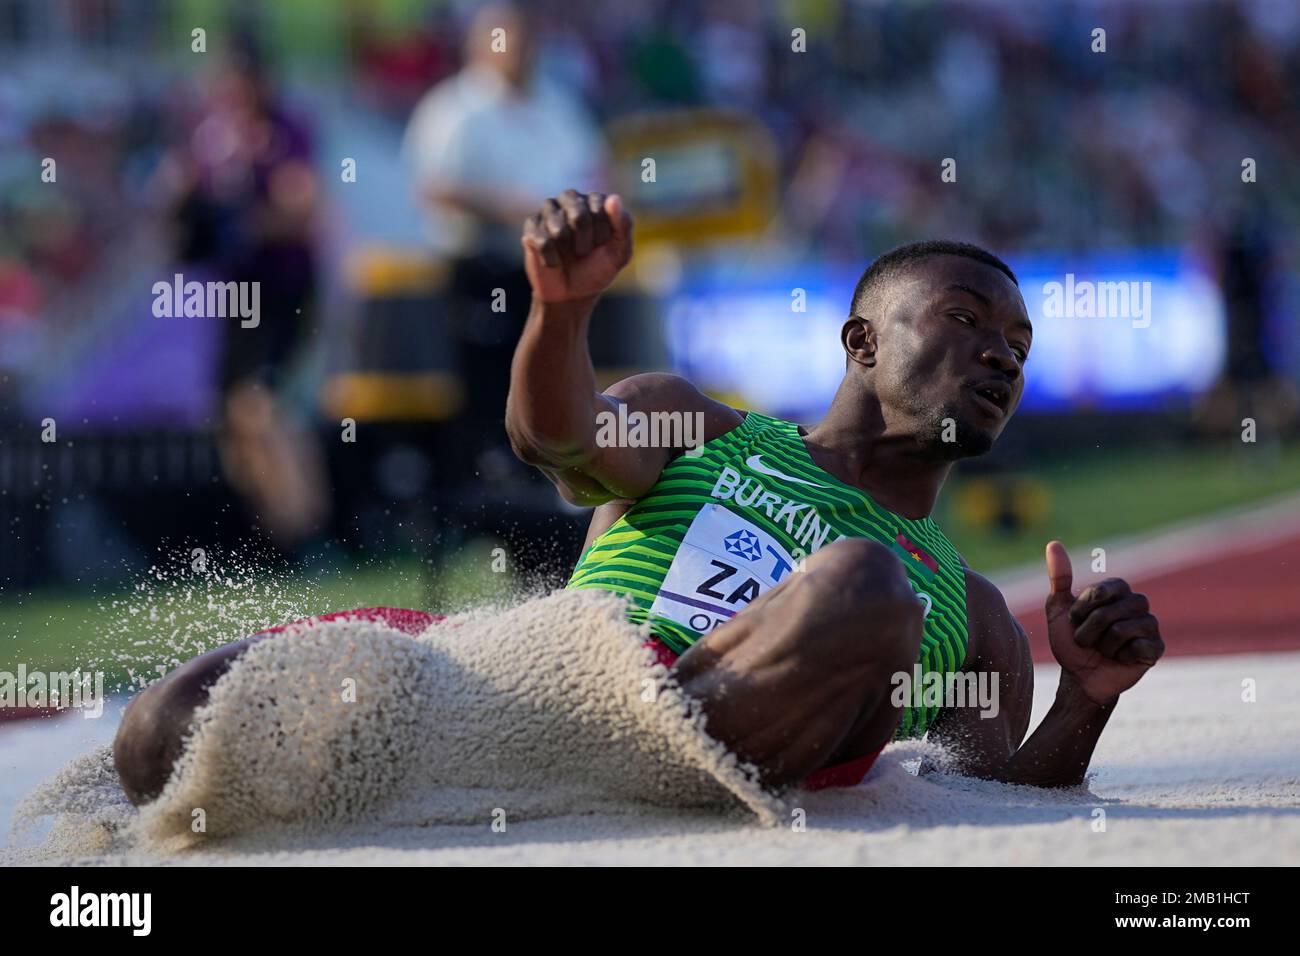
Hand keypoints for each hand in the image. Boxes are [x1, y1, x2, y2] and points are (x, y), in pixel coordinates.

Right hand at [522, 190, 632, 303]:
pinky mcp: (531, 227)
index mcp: (594, 200)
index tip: (601, 245)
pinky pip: (542, 241)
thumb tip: (613, 198)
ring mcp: (548, 211)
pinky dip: (552, 259)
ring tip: (568, 255)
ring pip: (559, 229)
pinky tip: (554, 262)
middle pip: (579, 215)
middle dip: (585, 243)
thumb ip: (624, 225)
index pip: (601, 209)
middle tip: (583, 252)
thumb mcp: (620, 253)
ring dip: (567, 251)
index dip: (602, 235)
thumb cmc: (597, 269)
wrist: (572, 294)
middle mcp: (570, 199)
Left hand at [1044, 541, 1163, 705]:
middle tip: (1088, 640)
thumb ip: (1059, 577)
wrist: (1081, 676)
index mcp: (1117, 590)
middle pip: (1109, 613)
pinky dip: (1120, 657)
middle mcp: (1137, 603)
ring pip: (1121, 630)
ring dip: (1102, 645)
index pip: (1100, 591)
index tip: (1076, 620)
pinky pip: (1137, 648)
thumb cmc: (1071, 641)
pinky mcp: (1156, 648)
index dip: (1082, 610)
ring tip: (1103, 649)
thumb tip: (1053, 543)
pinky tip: (1120, 659)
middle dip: (1089, 631)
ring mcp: (1149, 625)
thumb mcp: (1058, 609)